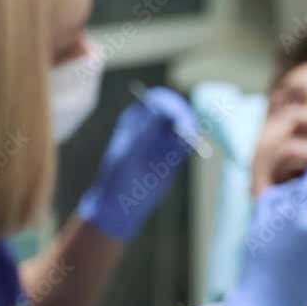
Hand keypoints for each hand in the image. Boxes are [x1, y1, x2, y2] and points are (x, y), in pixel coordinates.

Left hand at [78, 87, 198, 241]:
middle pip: (174, 110)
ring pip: (182, 126)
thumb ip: (142, 132)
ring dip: (188, 130)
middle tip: (189, 129)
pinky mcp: (173, 156)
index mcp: (134, 119)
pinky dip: (189, 143)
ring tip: (187, 141)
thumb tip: (159, 109)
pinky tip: (188, 148)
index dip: (169, 104)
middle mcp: (150, 126)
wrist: (122, 205)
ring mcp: (162, 140)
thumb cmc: (117, 177)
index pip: (157, 100)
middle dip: (183, 116)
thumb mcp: (127, 154)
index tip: (176, 116)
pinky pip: (186, 143)